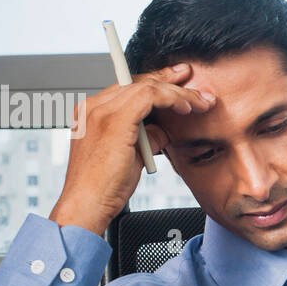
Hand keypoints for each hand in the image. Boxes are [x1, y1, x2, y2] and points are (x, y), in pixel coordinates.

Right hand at [48, 63, 215, 234]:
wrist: (86, 206)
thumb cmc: (104, 188)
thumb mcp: (131, 156)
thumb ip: (147, 137)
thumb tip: (165, 130)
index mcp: (93, 113)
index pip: (128, 87)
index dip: (156, 82)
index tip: (179, 82)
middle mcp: (94, 107)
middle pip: (137, 81)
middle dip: (170, 80)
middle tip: (194, 81)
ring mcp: (101, 111)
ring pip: (147, 87)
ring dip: (178, 93)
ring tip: (200, 101)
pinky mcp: (114, 121)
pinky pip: (149, 97)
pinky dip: (172, 99)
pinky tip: (186, 107)